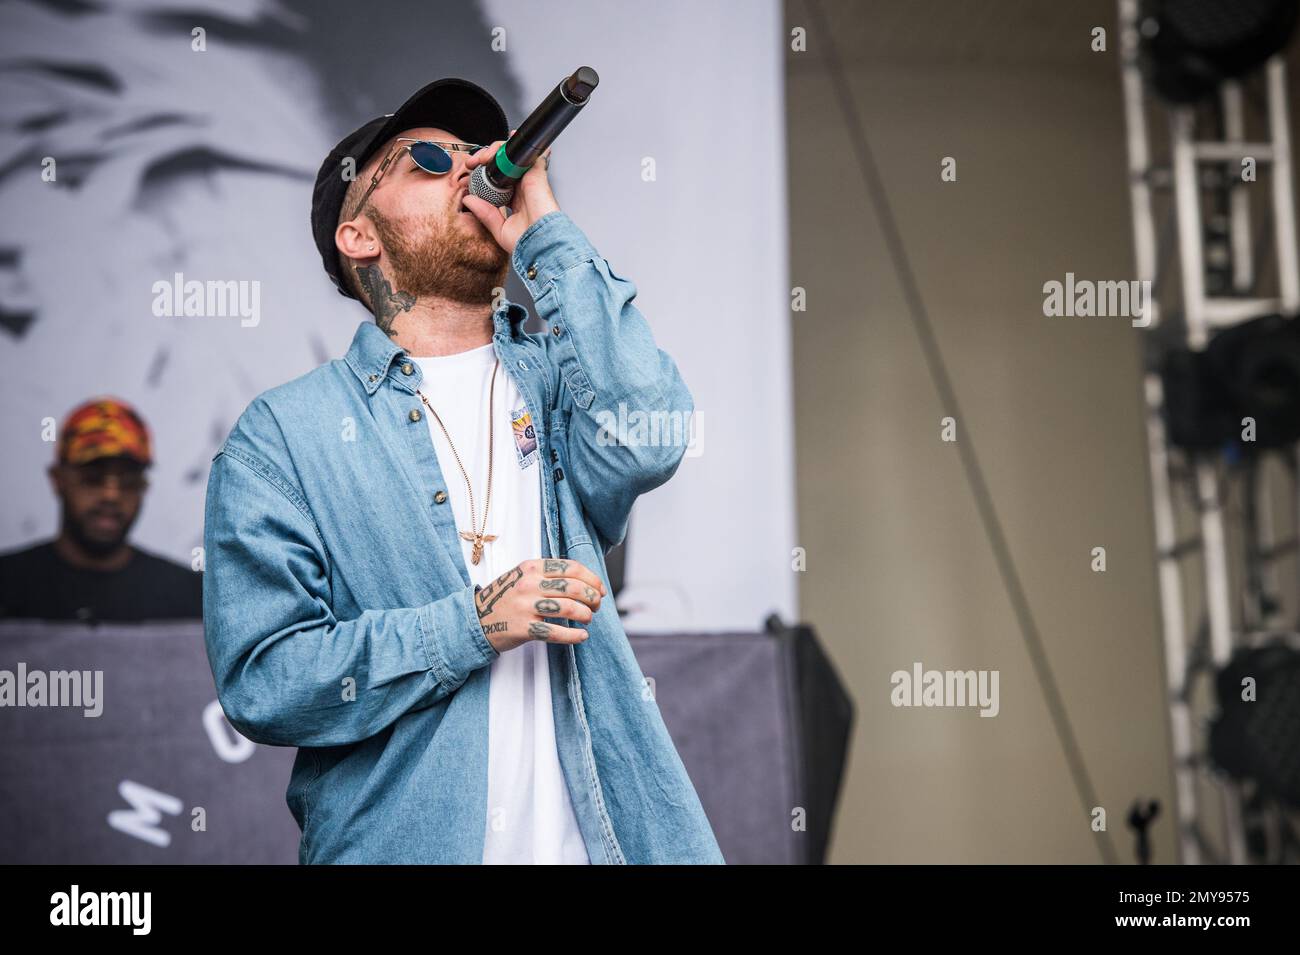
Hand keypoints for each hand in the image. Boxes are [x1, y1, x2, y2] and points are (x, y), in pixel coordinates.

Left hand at [462, 127, 558, 255]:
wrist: (541, 242)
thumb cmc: (528, 241)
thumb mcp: (499, 228)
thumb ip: (484, 213)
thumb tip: (469, 200)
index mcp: (516, 200)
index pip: (498, 180)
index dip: (484, 174)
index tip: (470, 175)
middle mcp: (523, 188)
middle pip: (503, 165)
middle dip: (486, 159)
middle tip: (472, 164)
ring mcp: (529, 179)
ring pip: (512, 155)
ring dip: (495, 150)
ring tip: (482, 158)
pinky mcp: (536, 173)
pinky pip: (524, 152)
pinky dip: (512, 146)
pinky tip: (497, 150)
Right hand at [475, 558, 605, 652]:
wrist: (476, 620)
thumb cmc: (505, 598)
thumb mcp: (523, 576)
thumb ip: (548, 574)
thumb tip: (585, 582)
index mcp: (532, 567)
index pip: (571, 568)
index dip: (592, 579)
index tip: (600, 589)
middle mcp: (530, 584)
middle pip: (574, 587)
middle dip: (592, 597)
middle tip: (596, 606)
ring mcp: (526, 606)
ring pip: (568, 608)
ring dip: (585, 615)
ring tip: (588, 619)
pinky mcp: (524, 628)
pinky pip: (556, 632)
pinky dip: (573, 635)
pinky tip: (582, 636)